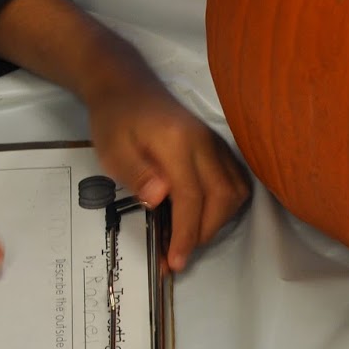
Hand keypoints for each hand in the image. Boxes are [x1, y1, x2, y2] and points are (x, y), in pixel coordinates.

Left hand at [85, 55, 249, 270]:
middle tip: (178, 252)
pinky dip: (226, 206)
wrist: (127, 87)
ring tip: (190, 235)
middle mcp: (206, 143)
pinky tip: (204, 215)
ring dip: (218, 221)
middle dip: (203, 232)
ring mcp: (217, 144)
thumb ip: (136, 174)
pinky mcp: (220, 147)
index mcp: (177, 143)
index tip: (175, 260)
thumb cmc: (115, 121)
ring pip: (236, 192)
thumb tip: (160, 200)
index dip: (186, 233)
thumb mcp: (112, 150)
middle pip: (222, 198)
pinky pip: (237, 182)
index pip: (192, 196)